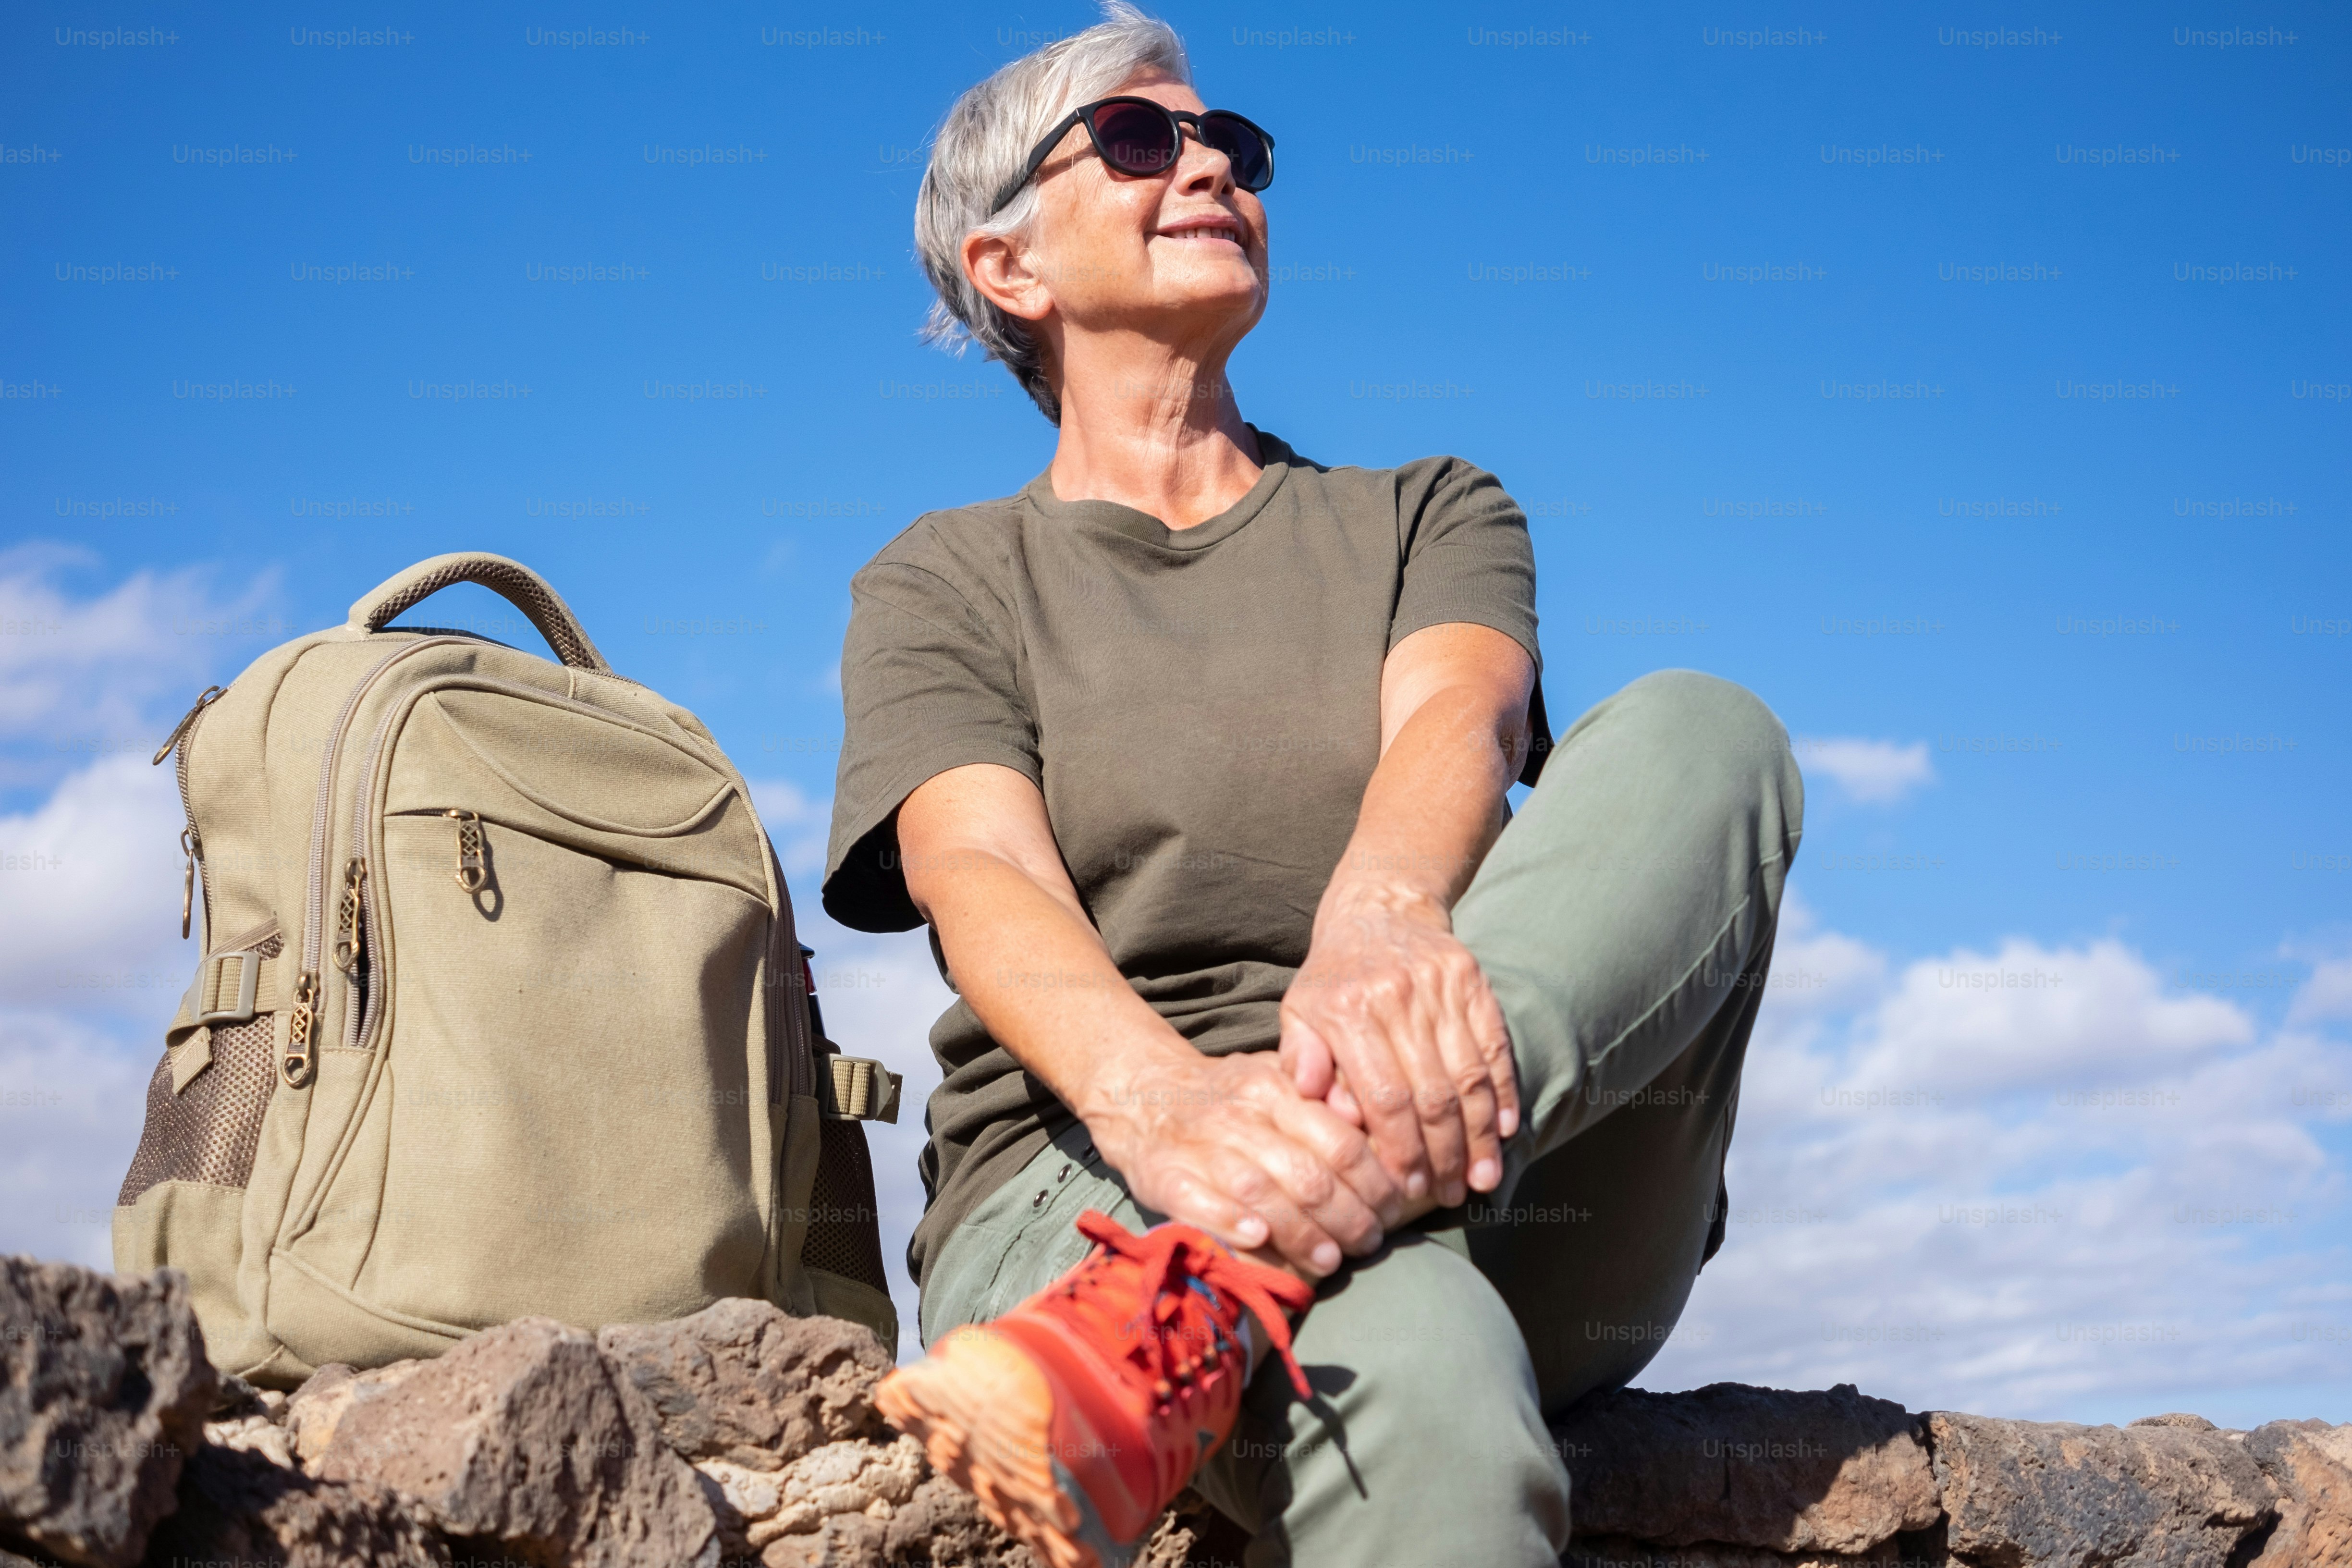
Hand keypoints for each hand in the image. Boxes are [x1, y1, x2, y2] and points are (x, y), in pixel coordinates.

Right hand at [1083, 1048, 1404, 1279]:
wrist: (1144, 1093)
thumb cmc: (1230, 1097)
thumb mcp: (1278, 1078)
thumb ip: (1325, 1095)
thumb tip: (1368, 1119)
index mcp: (1275, 1090)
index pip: (1340, 1140)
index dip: (1374, 1182)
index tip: (1394, 1209)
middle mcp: (1239, 1115)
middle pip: (1308, 1175)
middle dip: (1349, 1217)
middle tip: (1369, 1242)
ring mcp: (1199, 1146)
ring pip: (1261, 1193)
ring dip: (1302, 1233)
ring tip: (1331, 1260)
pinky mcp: (1163, 1174)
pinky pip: (1199, 1201)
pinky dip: (1230, 1222)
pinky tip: (1259, 1240)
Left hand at [1279, 885, 1518, 1211]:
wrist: (1378, 910)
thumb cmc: (1332, 980)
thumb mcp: (1299, 1013)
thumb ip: (1301, 1060)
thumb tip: (1317, 1102)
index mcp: (1348, 1012)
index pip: (1385, 1097)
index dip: (1401, 1149)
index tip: (1408, 1189)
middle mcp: (1397, 998)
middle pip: (1432, 1094)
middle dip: (1444, 1155)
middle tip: (1450, 1197)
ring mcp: (1440, 988)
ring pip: (1470, 1076)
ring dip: (1480, 1135)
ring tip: (1483, 1179)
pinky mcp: (1472, 981)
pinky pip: (1494, 1046)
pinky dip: (1504, 1092)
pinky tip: (1507, 1131)